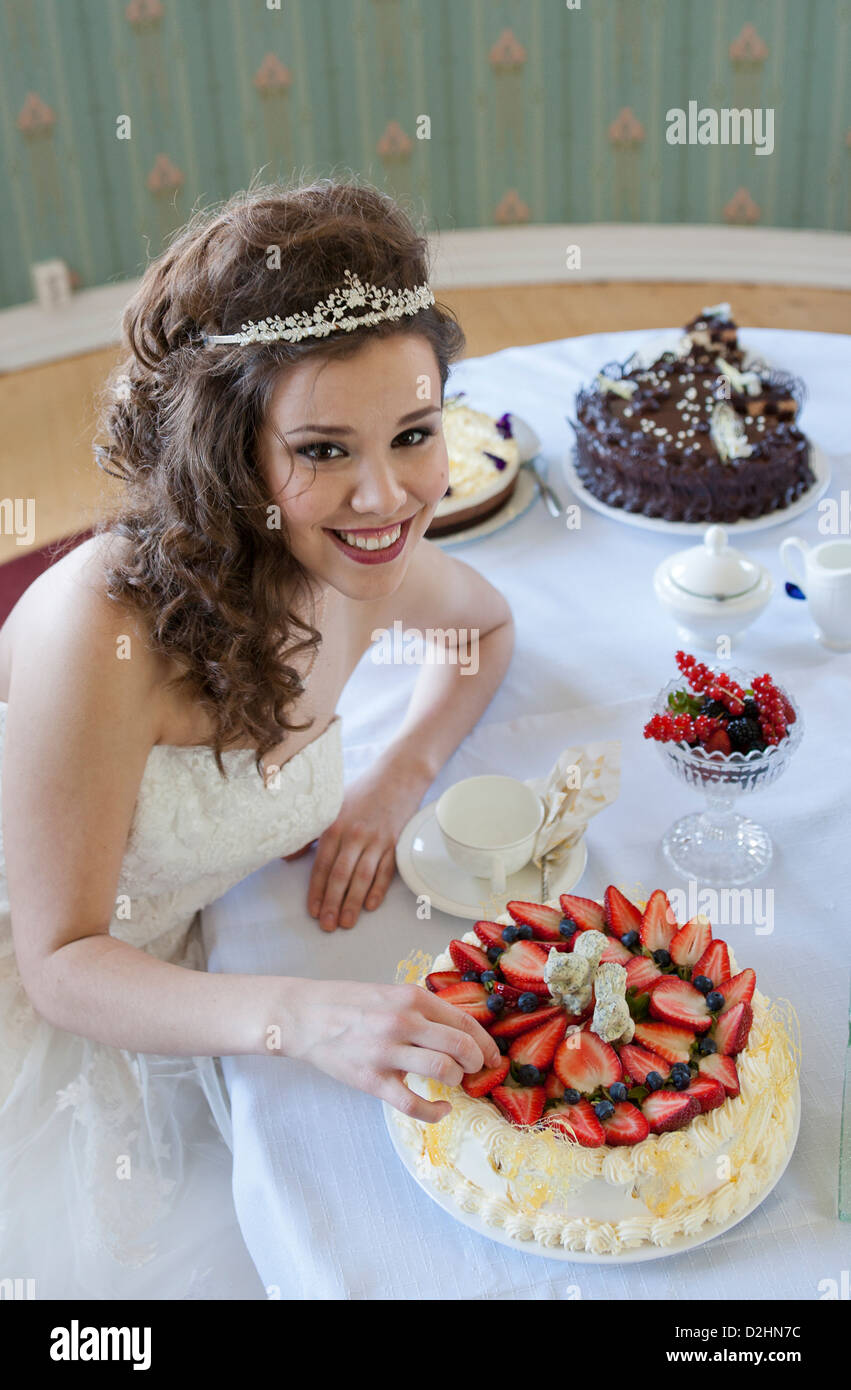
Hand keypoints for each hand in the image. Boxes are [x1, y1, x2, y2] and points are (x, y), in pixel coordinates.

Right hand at [284, 979, 502, 1121]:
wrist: (306, 1016)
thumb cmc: (350, 1003)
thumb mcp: (391, 993)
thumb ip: (423, 1010)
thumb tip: (459, 1032)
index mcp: (412, 997)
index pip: (464, 1022)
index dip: (485, 1043)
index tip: (493, 1057)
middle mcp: (404, 1022)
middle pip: (460, 1047)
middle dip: (477, 1064)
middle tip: (476, 1072)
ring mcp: (387, 1052)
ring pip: (444, 1071)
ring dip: (458, 1081)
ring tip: (453, 1082)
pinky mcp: (372, 1080)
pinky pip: (414, 1104)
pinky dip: (436, 1111)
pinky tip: (441, 1108)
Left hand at [307, 755, 430, 930]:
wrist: (397, 777)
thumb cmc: (361, 794)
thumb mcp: (330, 807)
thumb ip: (310, 834)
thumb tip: (287, 858)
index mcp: (334, 827)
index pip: (322, 865)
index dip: (317, 890)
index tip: (313, 911)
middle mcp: (355, 835)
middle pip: (341, 875)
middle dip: (333, 902)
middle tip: (328, 925)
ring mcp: (377, 840)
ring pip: (363, 877)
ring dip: (354, 902)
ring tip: (347, 923)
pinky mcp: (396, 843)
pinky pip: (387, 871)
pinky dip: (378, 890)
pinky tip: (371, 906)